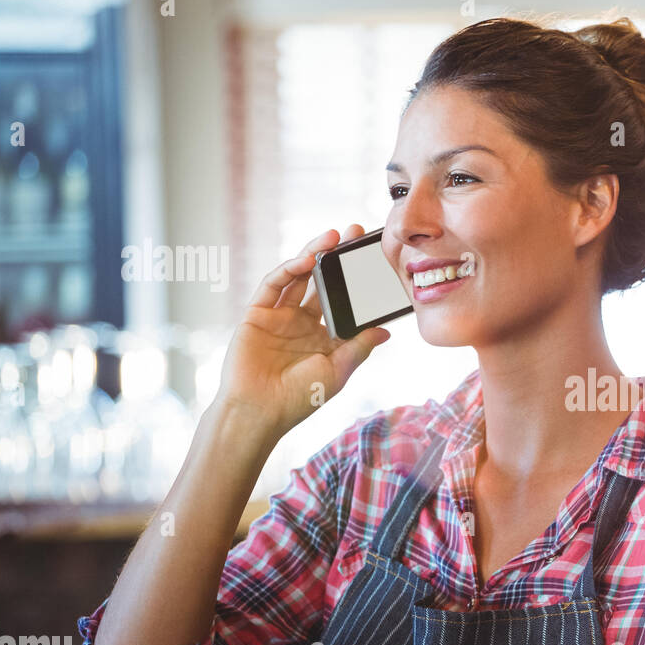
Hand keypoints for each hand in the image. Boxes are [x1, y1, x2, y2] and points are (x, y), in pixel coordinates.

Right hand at [214, 225, 391, 442]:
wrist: (259, 412)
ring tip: (333, 237)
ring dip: (314, 254)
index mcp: (324, 336)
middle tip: (355, 232)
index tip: (375, 259)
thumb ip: (359, 347)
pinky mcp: (258, 314)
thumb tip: (386, 330)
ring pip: (298, 276)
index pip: (343, 300)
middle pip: (322, 281)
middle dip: (337, 257)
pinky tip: (307, 260)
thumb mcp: (338, 371)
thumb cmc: (299, 399)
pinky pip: (273, 285)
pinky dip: (289, 269)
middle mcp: (302, 322)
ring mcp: (279, 316)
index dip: (356, 280)